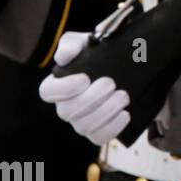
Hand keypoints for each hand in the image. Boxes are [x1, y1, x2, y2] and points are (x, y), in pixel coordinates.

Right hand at [37, 31, 129, 145]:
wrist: (132, 68)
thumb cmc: (103, 54)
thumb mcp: (89, 43)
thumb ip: (73, 44)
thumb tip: (63, 56)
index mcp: (60, 84)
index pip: (47, 92)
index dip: (63, 88)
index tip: (85, 78)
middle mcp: (67, 105)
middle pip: (66, 112)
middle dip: (91, 98)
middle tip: (111, 83)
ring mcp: (82, 121)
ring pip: (84, 127)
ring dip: (105, 111)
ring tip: (123, 95)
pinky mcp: (99, 131)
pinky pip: (100, 138)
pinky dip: (113, 127)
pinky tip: (126, 113)